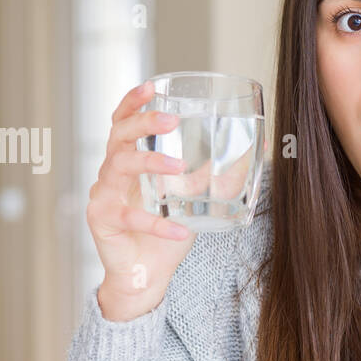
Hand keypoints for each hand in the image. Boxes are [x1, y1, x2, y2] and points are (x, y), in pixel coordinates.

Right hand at [87, 81, 205, 320]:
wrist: (145, 275)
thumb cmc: (165, 232)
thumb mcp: (196, 198)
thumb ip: (219, 174)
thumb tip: (259, 148)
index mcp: (128, 160)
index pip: (123, 122)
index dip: (133, 102)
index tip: (151, 86)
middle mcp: (111, 172)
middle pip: (118, 135)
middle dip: (143, 122)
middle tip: (170, 118)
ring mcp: (102, 195)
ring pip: (119, 167)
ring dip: (150, 162)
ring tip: (179, 168)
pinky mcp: (102, 221)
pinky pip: (130, 217)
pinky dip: (157, 224)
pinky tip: (180, 231)